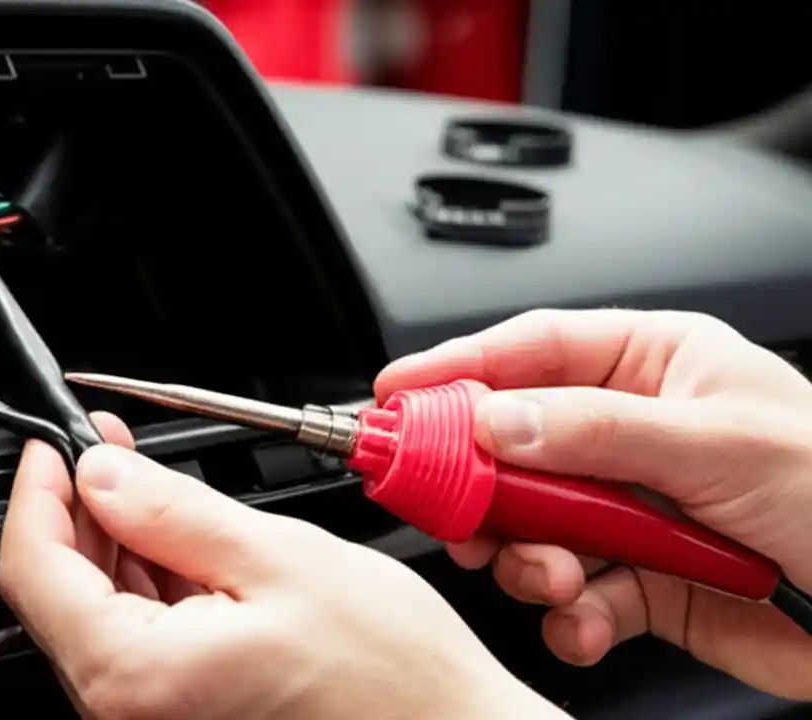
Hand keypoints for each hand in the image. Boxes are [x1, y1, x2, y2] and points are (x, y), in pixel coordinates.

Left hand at [0, 413, 564, 718]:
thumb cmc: (389, 675)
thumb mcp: (276, 559)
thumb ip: (172, 512)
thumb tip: (99, 473)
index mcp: (136, 676)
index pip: (34, 571)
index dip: (35, 493)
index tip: (53, 443)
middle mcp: (130, 712)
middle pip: (58, 591)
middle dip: (76, 506)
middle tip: (104, 444)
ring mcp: (156, 716)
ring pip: (95, 611)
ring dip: (109, 537)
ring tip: (138, 476)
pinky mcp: (184, 711)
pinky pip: (137, 637)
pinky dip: (144, 578)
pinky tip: (171, 534)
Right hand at [375, 309, 811, 699]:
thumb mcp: (717, 444)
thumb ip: (595, 431)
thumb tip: (496, 421)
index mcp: (654, 366)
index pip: (533, 351)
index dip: (457, 368)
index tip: (397, 394)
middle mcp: (630, 434)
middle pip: (512, 446)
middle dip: (481, 486)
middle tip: (456, 511)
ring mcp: (629, 510)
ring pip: (530, 526)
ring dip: (528, 558)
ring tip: (555, 575)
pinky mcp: (638, 580)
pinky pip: (571, 594)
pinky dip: (569, 615)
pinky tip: (590, 618)